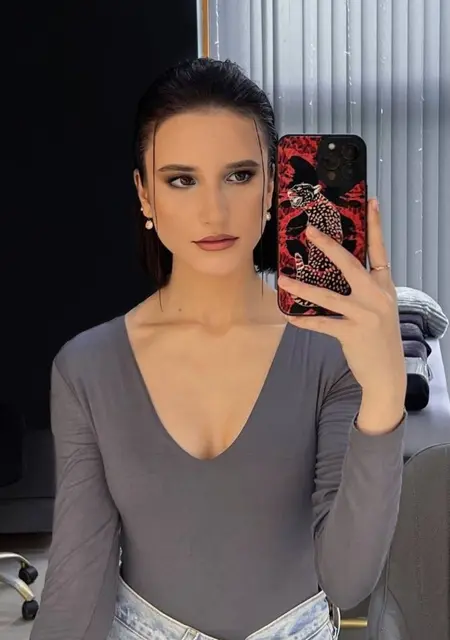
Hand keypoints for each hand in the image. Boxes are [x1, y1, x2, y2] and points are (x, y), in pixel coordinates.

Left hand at [278, 199, 405, 423]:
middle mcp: (377, 296)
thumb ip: (364, 288)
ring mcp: (366, 315)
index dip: (375, 226)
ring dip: (303, 287)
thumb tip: (336, 270)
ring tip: (283, 278)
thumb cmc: (378, 337)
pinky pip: (322, 324)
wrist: (387, 373)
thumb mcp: (379, 307)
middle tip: (310, 230)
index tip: (371, 201)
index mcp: (384, 285)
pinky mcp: (352, 334)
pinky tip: (290, 317)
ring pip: (329, 296)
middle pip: (350, 265)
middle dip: (328, 246)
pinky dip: (304, 321)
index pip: (379, 250)